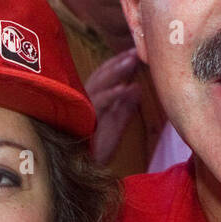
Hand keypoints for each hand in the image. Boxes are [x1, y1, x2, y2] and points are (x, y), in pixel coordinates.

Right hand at [86, 50, 143, 164]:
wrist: (83, 171)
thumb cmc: (96, 149)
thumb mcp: (116, 126)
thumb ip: (125, 107)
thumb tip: (136, 88)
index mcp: (92, 100)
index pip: (105, 76)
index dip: (118, 63)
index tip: (135, 52)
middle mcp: (85, 100)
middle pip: (101, 75)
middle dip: (118, 61)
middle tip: (136, 50)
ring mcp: (84, 109)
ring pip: (99, 84)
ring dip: (116, 71)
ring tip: (132, 60)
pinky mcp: (85, 120)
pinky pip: (100, 104)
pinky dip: (113, 94)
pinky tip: (127, 87)